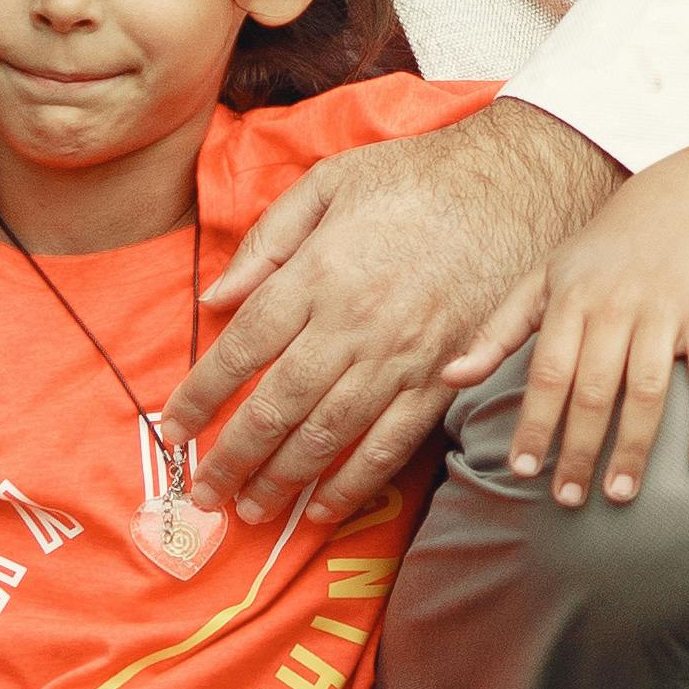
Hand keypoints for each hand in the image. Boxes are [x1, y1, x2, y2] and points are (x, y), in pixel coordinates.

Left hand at [166, 101, 619, 525]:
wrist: (515, 186)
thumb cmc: (416, 179)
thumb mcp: (331, 179)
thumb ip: (269, 239)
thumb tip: (217, 296)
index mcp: (319, 272)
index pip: (242, 347)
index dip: (202, 395)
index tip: (173, 428)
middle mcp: (354, 323)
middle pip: (278, 404)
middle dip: (234, 457)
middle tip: (204, 493)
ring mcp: (401, 356)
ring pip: (328, 434)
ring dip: (284, 479)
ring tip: (252, 509)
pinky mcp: (443, 377)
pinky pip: (391, 443)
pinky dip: (355, 482)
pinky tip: (324, 506)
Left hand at [456, 168, 688, 508]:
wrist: (677, 202)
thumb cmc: (599, 252)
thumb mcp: (542, 280)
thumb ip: (498, 332)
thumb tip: (450, 377)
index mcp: (570, 301)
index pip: (548, 372)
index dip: (535, 423)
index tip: (524, 471)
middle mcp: (615, 307)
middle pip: (594, 388)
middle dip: (579, 448)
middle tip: (568, 499)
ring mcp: (664, 312)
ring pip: (647, 389)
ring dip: (634, 445)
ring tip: (620, 494)